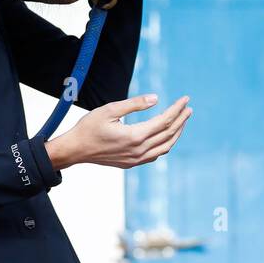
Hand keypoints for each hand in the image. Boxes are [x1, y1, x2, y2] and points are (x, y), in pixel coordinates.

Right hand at [45, 94, 190, 169]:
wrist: (75, 150)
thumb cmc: (89, 127)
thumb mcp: (110, 109)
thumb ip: (134, 104)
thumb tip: (156, 98)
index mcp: (135, 136)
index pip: (164, 121)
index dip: (176, 109)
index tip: (185, 99)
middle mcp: (138, 150)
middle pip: (169, 134)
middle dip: (181, 120)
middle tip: (188, 108)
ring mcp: (135, 159)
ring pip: (165, 147)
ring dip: (176, 133)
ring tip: (182, 121)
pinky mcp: (131, 163)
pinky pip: (155, 155)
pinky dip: (165, 144)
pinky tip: (166, 136)